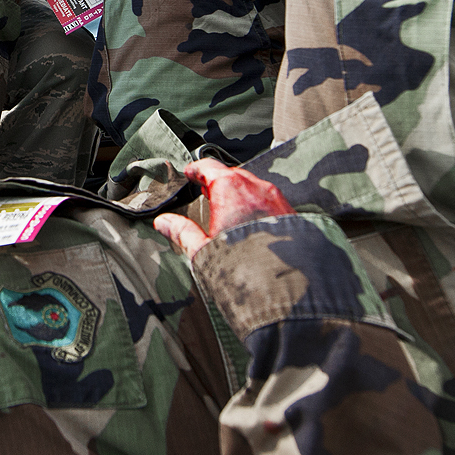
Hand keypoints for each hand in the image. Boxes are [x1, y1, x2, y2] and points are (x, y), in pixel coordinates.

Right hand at [152, 158, 293, 256]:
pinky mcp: (291, 214)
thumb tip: (163, 222)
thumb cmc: (242, 267)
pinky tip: (251, 222)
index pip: (209, 167)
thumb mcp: (203, 251)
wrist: (286, 287)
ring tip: (228, 207)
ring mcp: (277, 200)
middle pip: (232, 175)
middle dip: (218, 181)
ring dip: (239, 193)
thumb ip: (182, 232)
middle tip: (206, 192)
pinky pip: (270, 201)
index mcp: (230, 189)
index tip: (190, 174)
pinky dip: (257, 205)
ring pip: (253, 187)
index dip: (197, 170)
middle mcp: (256, 188)